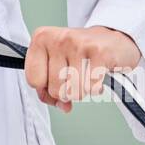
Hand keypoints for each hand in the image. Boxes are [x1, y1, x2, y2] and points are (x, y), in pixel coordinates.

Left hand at [24, 25, 141, 112]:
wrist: (112, 38)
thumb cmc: (81, 52)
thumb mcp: (57, 64)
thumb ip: (49, 87)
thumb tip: (60, 105)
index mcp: (41, 38)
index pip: (33, 80)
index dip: (45, 89)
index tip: (55, 82)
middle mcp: (57, 38)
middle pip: (54, 88)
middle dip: (66, 92)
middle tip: (75, 78)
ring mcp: (78, 43)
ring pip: (73, 90)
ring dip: (82, 91)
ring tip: (86, 76)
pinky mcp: (98, 52)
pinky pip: (91, 87)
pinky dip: (96, 88)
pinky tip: (97, 75)